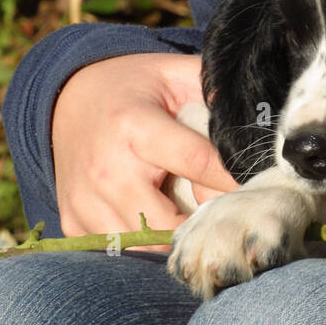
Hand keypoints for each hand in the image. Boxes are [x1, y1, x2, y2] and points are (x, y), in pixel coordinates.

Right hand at [51, 53, 238, 251]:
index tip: (256, 188)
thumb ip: (212, 93)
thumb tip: (256, 118)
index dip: (230, 179)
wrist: (69, 98)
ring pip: (143, 245)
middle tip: (222, 214)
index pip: (195, 162)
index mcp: (135, 125)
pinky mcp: (72, 221)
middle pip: (167, 221)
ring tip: (191, 218)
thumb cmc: (135, 87)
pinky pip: (116, 251)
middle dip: (199, 221)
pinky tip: (156, 224)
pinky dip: (141, 245)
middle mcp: (106, 168)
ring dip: (172, 237)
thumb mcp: (173, 73)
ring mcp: (85, 200)